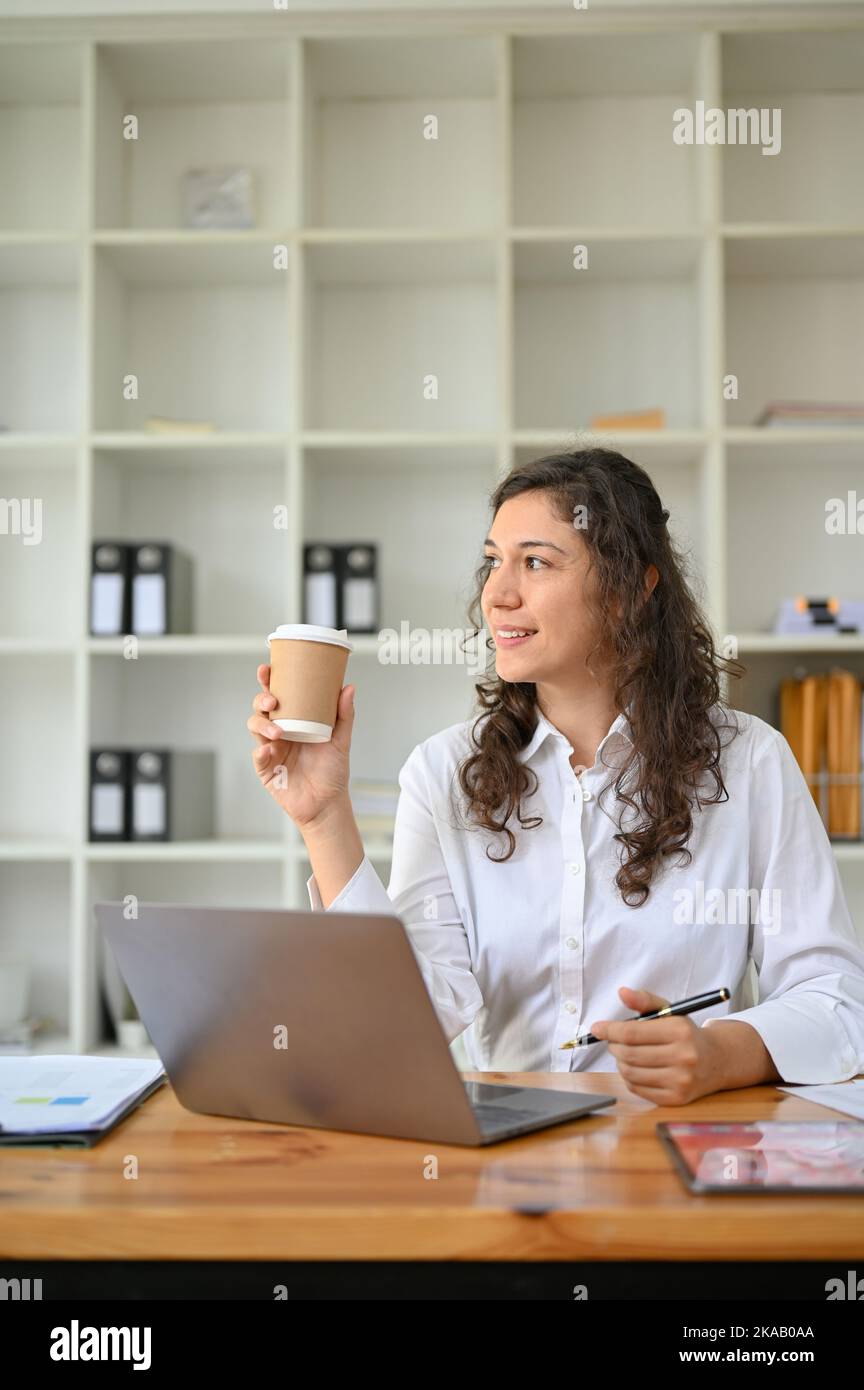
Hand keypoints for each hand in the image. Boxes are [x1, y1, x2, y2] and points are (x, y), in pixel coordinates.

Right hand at [247, 663, 355, 827]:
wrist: (327, 803)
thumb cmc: (333, 772)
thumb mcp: (341, 741)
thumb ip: (344, 715)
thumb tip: (348, 687)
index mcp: (294, 720)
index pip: (278, 696)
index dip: (269, 682)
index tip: (267, 670)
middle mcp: (279, 732)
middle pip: (261, 708)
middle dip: (262, 700)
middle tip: (273, 701)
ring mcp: (270, 749)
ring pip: (255, 728)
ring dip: (262, 725)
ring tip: (278, 731)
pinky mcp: (266, 769)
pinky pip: (258, 757)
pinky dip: (261, 752)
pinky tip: (268, 751)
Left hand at [589, 985, 724, 1105]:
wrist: (718, 1060)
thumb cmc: (687, 1033)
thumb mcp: (670, 1011)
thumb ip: (645, 1000)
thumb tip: (622, 992)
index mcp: (680, 1031)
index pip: (632, 1033)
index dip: (609, 1030)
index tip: (597, 1028)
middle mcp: (684, 1057)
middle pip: (628, 1054)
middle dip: (613, 1046)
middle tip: (613, 1041)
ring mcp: (681, 1081)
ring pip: (630, 1073)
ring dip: (620, 1062)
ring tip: (625, 1053)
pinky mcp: (677, 1099)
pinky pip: (638, 1089)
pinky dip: (629, 1078)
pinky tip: (636, 1068)